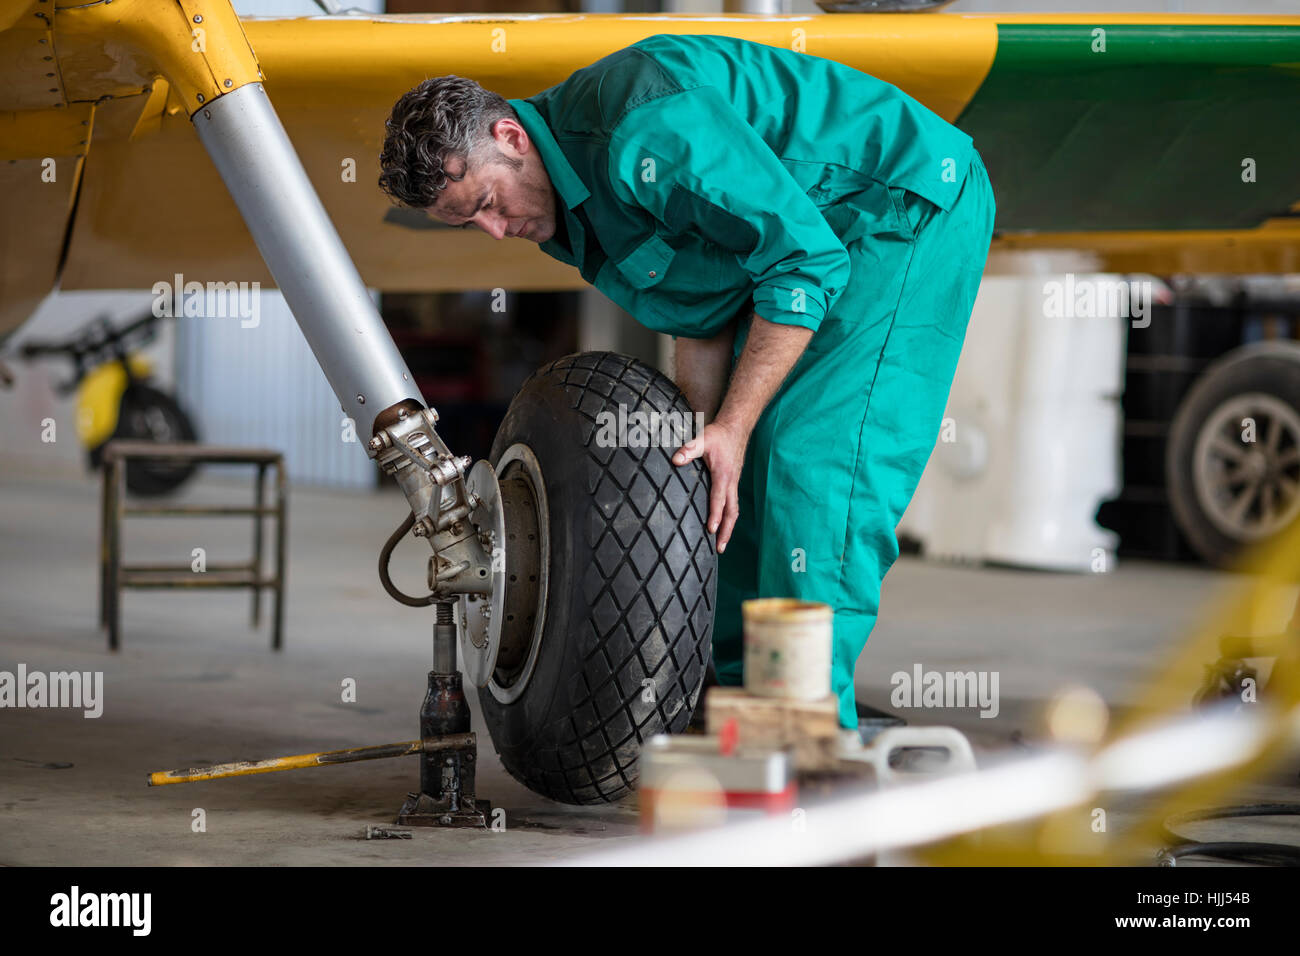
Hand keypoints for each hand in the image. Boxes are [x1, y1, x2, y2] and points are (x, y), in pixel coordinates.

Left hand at [672, 419, 747, 552]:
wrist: (736, 427)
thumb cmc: (719, 435)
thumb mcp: (703, 439)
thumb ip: (689, 449)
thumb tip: (676, 460)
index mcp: (723, 475)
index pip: (719, 500)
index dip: (715, 516)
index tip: (710, 531)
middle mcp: (731, 482)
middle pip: (732, 512)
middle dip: (726, 531)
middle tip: (720, 548)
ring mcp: (734, 483)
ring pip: (734, 510)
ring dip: (729, 528)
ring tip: (722, 544)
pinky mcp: (733, 482)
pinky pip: (733, 504)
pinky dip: (729, 517)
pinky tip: (723, 524)